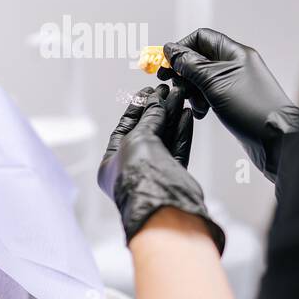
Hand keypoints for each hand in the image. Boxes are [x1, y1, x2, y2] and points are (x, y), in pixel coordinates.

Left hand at [98, 83, 224, 252]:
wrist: (163, 208)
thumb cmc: (139, 178)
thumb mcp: (137, 139)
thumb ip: (148, 118)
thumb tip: (156, 101)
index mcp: (111, 163)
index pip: (124, 127)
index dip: (137, 107)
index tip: (149, 90)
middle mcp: (130, 168)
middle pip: (146, 131)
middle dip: (158, 109)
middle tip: (169, 90)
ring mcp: (153, 173)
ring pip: (164, 138)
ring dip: (172, 117)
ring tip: (181, 97)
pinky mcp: (173, 176)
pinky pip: (177, 149)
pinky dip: (182, 132)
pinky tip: (187, 115)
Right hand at [159, 28, 298, 183]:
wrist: (277, 138)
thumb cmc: (252, 108)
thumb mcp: (214, 83)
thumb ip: (190, 65)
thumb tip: (170, 50)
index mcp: (234, 53)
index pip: (201, 38)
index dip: (181, 48)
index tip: (167, 65)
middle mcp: (235, 64)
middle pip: (200, 58)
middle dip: (184, 72)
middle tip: (172, 84)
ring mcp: (235, 83)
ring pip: (203, 78)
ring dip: (192, 89)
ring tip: (192, 102)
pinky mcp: (235, 100)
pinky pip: (211, 94)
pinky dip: (202, 101)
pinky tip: (201, 112)